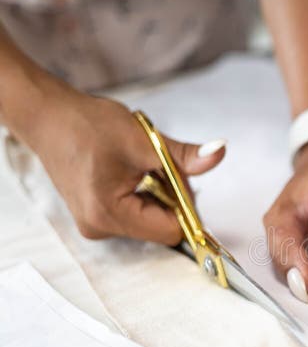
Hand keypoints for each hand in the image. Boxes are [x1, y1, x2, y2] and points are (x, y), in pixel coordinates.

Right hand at [17, 85, 225, 243]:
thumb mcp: (144, 139)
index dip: (184, 205)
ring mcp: (97, 224)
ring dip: (158, 193)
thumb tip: (219, 153)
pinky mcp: (97, 216)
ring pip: (151, 219)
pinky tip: (129, 172)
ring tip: (138, 166)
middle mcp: (101, 228)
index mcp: (109, 215)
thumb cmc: (87, 125)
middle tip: (156, 166)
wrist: (49, 116)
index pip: (171, 230)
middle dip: (170, 197)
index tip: (179, 178)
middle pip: (162, 226)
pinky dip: (144, 193)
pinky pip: (136, 213)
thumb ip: (184, 156)